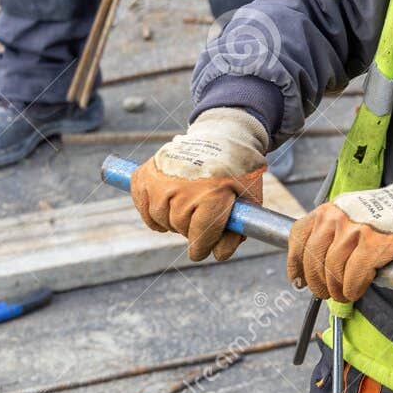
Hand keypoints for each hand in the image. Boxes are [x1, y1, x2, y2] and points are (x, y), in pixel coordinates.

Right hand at [130, 109, 270, 261]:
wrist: (219, 137)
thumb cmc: (237, 172)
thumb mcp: (248, 201)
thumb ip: (237, 231)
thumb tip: (218, 255)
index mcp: (211, 196)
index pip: (200, 236)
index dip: (201, 248)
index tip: (199, 251)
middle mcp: (182, 189)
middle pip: (181, 228)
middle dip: (191, 229)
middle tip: (200, 217)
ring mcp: (160, 181)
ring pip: (161, 220)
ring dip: (173, 221)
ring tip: (187, 208)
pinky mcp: (144, 175)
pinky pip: (144, 208)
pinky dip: (153, 214)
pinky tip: (166, 209)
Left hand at [287, 177, 392, 301]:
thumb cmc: (385, 217)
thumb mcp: (351, 214)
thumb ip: (333, 232)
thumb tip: (316, 267)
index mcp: (328, 210)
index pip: (299, 236)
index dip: (295, 263)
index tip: (298, 280)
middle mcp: (336, 217)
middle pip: (313, 259)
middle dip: (317, 283)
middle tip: (327, 294)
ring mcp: (354, 230)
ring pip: (331, 270)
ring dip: (336, 289)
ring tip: (344, 295)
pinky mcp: (373, 244)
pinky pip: (353, 276)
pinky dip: (352, 289)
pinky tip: (356, 291)